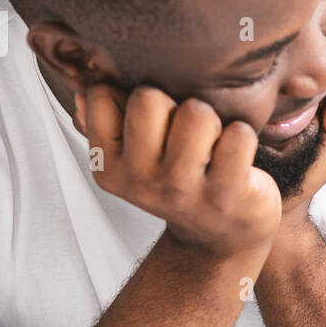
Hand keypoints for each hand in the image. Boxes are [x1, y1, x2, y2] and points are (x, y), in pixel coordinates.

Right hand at [77, 81, 282, 258]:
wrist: (220, 237)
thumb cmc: (178, 183)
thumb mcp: (132, 160)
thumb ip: (103, 124)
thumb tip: (83, 89)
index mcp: (106, 167)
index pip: (102, 95)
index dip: (132, 96)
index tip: (151, 124)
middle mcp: (139, 182)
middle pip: (149, 98)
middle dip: (174, 103)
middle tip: (188, 132)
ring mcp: (181, 190)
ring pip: (195, 113)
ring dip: (212, 119)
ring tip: (213, 144)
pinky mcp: (226, 194)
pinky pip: (237, 135)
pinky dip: (243, 136)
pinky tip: (237, 157)